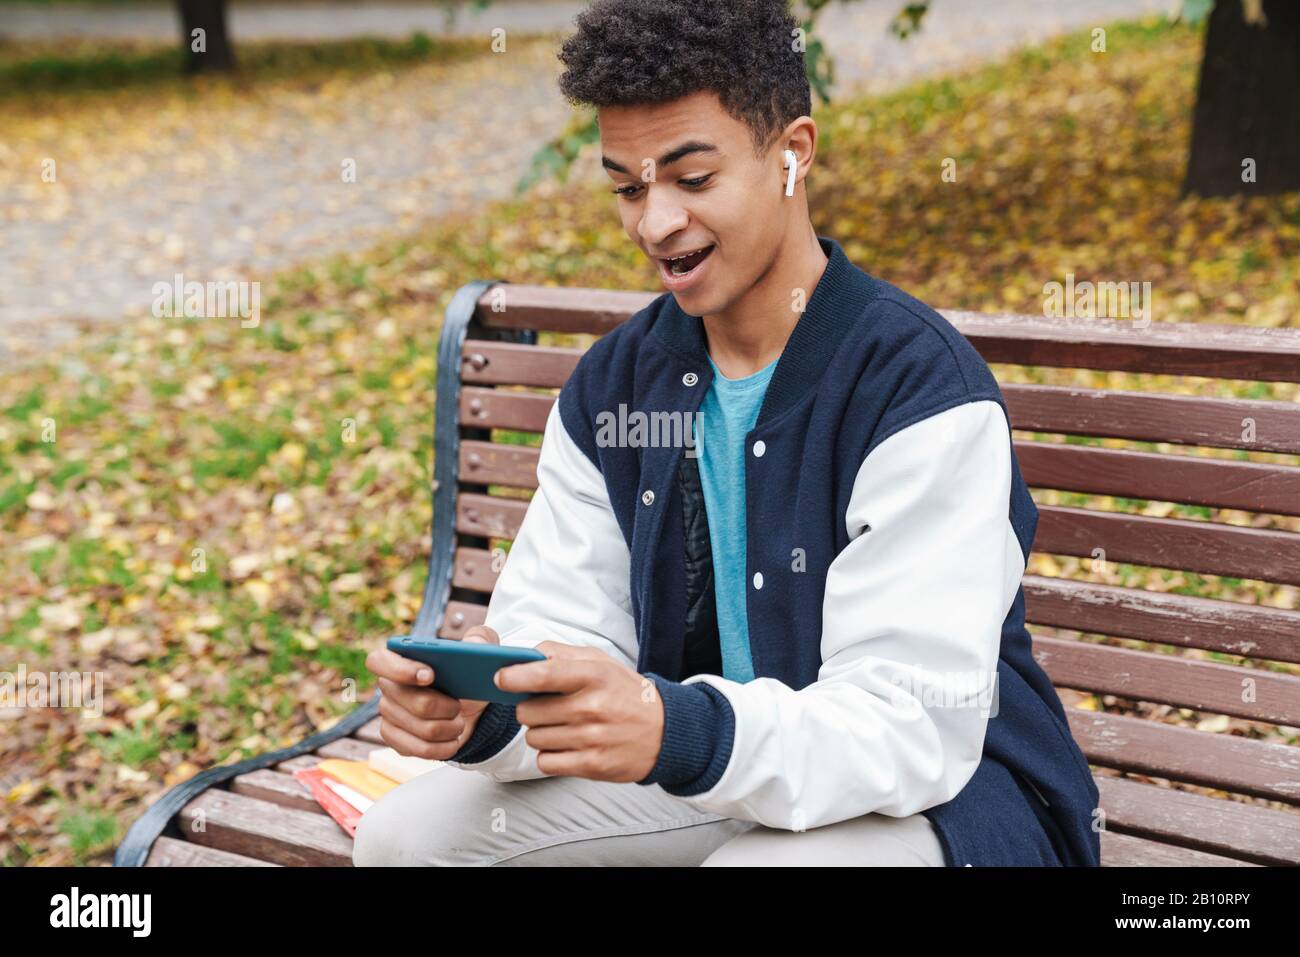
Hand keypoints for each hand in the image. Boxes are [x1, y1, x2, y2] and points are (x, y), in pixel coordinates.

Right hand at [366, 626, 500, 760]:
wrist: (472, 709)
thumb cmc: (467, 675)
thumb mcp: (480, 649)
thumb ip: (480, 638)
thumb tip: (473, 644)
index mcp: (400, 659)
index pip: (378, 661)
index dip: (401, 670)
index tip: (430, 675)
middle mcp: (388, 687)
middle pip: (410, 701)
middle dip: (444, 706)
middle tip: (459, 706)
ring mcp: (389, 714)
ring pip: (422, 728)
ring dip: (450, 728)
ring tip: (458, 722)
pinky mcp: (396, 739)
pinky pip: (420, 749)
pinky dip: (444, 747)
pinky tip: (453, 740)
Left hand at [495, 641, 664, 781]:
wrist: (666, 731)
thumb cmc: (625, 692)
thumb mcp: (602, 662)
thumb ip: (562, 654)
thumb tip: (525, 656)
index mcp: (593, 676)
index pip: (544, 674)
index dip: (514, 676)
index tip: (499, 678)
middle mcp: (591, 707)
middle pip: (528, 712)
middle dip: (529, 709)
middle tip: (547, 707)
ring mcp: (591, 738)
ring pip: (534, 738)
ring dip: (541, 732)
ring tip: (563, 726)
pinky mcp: (592, 765)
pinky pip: (545, 762)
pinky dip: (549, 755)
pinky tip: (567, 745)